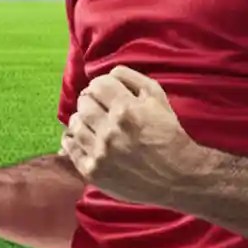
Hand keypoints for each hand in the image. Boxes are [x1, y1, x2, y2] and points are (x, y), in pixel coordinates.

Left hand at [59, 66, 208, 205]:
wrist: (177, 176)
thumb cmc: (169, 134)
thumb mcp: (159, 99)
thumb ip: (134, 79)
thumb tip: (111, 72)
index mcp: (127, 109)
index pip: (98, 85)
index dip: (100, 84)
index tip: (104, 91)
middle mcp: (110, 130)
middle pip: (84, 103)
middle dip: (89, 100)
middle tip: (97, 106)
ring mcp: (100, 152)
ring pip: (75, 125)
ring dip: (81, 119)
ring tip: (91, 123)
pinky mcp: (93, 172)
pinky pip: (70, 150)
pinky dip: (71, 140)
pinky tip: (80, 138)